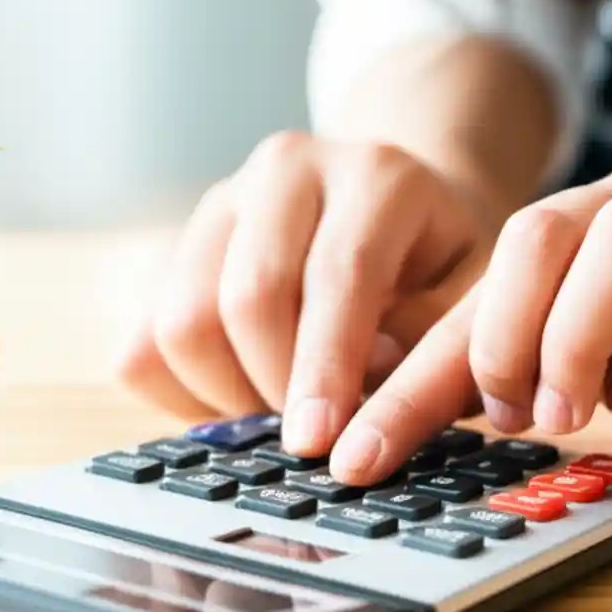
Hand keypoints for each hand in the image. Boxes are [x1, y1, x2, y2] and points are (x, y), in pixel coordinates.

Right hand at [116, 131, 502, 455]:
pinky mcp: (172, 246)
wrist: (389, 209)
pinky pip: (142, 345)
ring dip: (223, 393)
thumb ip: (429, 348)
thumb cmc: (437, 267)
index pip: (337, 276)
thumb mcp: (470, 296)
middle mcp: (287, 169)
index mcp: (375, 175)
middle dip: (270, 387)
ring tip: (275, 409)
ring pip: (179, 321)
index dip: (324, 368)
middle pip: (245, 297)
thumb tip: (362, 414)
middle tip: (305, 436)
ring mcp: (219, 204)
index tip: (319, 442)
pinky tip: (236, 395)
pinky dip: (181, 393)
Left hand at [334, 162, 611, 484]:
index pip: (456, 312)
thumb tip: (396, 428)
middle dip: (505, 339)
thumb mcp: (566, 349)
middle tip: (513, 414)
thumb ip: (498, 374)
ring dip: (580, 339)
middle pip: (532, 237)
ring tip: (574, 408)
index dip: (400, 390)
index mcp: (556, 241)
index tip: (352, 460)